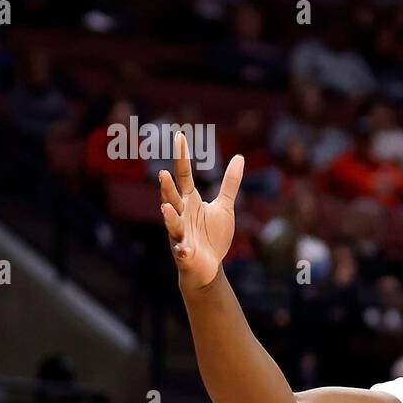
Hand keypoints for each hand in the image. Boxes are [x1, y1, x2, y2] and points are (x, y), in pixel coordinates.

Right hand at [159, 132, 244, 289]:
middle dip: (167, 188)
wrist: (208, 266)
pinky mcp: (185, 254)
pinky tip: (183, 250)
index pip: (183, 175)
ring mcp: (180, 234)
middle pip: (172, 198)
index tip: (179, 136)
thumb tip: (240, 157)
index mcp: (190, 201)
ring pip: (172, 224)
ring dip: (169, 216)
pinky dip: (182, 250)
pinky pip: (182, 252)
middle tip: (163, 174)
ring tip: (166, 207)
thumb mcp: (224, 206)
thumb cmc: (213, 235)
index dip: (181, 157)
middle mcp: (181, 215)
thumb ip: (230, 184)